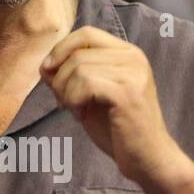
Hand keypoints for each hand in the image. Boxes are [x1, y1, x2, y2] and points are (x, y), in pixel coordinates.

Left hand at [39, 27, 192, 193]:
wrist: (148, 160)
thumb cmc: (119, 131)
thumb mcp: (91, 97)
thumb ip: (71, 77)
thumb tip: (44, 65)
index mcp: (128, 54)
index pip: (87, 33)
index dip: (61, 48)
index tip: (48, 71)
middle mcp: (134, 58)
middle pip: (78, 52)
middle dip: (60, 78)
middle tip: (65, 103)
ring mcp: (133, 74)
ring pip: (78, 68)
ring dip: (66, 92)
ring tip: (76, 110)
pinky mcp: (127, 93)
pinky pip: (84, 83)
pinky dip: (74, 100)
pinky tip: (81, 115)